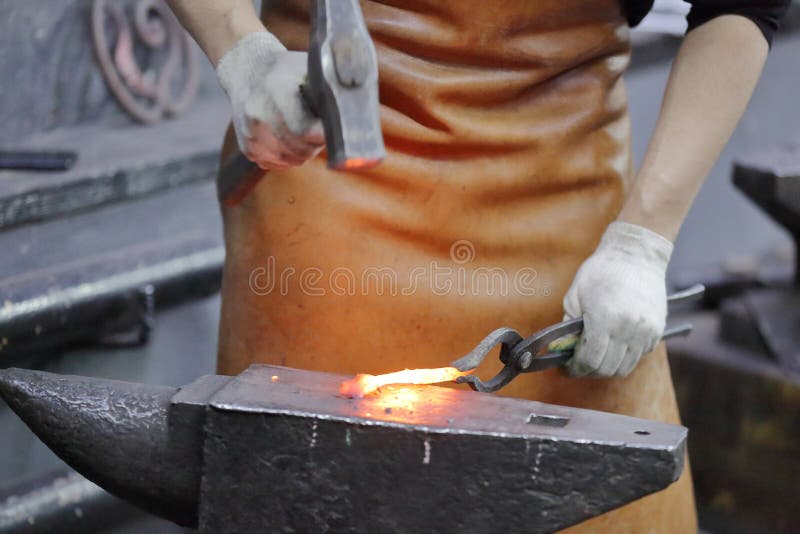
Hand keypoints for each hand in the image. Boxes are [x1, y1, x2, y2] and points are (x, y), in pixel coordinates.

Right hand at [216, 32, 324, 169]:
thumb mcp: (308, 67)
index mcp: (276, 90)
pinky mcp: (247, 147)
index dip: (324, 134)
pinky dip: (288, 157)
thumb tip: (355, 112)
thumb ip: (330, 88)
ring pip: (290, 160)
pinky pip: (276, 164)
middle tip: (322, 131)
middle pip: (300, 149)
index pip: (305, 130)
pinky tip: (291, 140)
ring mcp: (250, 132)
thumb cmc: (287, 70)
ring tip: (306, 133)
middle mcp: (258, 113)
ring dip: (304, 152)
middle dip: (317, 144)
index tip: (337, 131)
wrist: (247, 69)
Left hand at [562, 221, 672, 377]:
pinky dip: (623, 357)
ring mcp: (646, 331)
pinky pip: (638, 355)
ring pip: (624, 367)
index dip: (575, 368)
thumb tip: (562, 350)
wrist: (636, 256)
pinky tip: (612, 345)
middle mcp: (628, 329)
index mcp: (604, 319)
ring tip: (594, 357)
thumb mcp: (574, 296)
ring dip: (606, 367)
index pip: (589, 360)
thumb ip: (568, 328)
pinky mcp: (657, 330)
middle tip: (577, 364)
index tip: (566, 368)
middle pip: (607, 368)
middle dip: (588, 371)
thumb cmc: (601, 271)